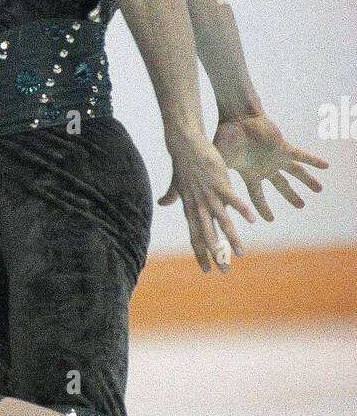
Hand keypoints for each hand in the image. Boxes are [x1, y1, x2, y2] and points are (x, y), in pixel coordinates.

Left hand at [159, 130, 255, 271]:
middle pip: (208, 235)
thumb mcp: (177, 183)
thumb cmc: (182, 163)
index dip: (200, 253)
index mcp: (191, 208)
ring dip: (232, 238)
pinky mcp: (219, 182)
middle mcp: (199, 206)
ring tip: (241, 253)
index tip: (206, 269)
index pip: (195, 236)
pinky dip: (242, 209)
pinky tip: (252, 219)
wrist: (184, 144)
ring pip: (221, 221)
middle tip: (224, 271)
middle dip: (216, 255)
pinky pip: (232, 198)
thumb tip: (162, 202)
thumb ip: (172, 196)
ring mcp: (209, 195)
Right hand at [213, 113, 327, 221]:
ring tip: (319, 189)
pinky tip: (326, 166)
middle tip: (301, 205)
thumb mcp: (219, 165)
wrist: (236, 118)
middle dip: (292, 196)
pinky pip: (301, 156)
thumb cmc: (225, 139)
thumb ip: (217, 182)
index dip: (263, 208)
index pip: (258, 196)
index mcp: (250, 174)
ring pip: (296, 172)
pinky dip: (313, 161)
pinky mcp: (283, 147)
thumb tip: (210, 199)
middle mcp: (265, 167)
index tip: (270, 219)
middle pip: (282, 186)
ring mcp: (276, 157)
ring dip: (308, 181)